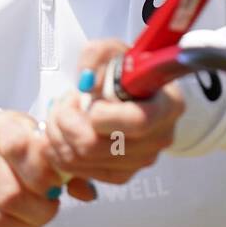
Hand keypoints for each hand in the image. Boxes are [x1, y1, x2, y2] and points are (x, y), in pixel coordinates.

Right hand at [0, 111, 72, 226]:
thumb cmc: (6, 141)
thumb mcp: (32, 137)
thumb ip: (62, 162)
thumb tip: (87, 193)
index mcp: (1, 127)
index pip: (28, 155)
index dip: (48, 180)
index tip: (57, 188)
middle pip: (12, 197)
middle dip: (40, 213)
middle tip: (49, 210)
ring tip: (33, 220)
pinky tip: (13, 225)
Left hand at [43, 39, 184, 186]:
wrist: (139, 95)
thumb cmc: (129, 72)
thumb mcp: (115, 51)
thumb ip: (97, 56)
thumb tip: (86, 83)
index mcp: (167, 106)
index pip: (136, 122)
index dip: (102, 115)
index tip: (89, 99)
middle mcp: (158, 139)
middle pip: (96, 146)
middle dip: (65, 122)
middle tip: (62, 103)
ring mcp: (140, 162)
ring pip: (81, 160)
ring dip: (58, 135)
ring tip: (60, 114)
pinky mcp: (121, 175)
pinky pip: (79, 171)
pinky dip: (60, 152)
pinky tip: (62, 133)